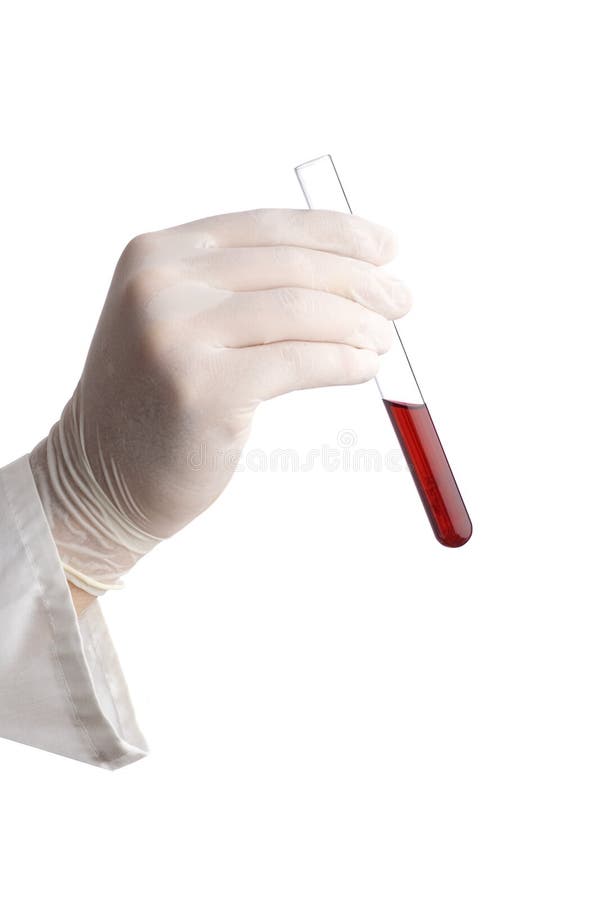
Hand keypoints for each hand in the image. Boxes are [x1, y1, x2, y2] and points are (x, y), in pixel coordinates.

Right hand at [30, 209, 409, 591]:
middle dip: (361, 280)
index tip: (384, 247)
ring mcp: (175, 335)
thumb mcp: (179, 323)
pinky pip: (299, 362)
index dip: (336, 233)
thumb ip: (239, 288)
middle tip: (401, 300)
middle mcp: (161, 284)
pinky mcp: (202, 389)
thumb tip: (342, 273)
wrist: (100, 478)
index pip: (268, 227)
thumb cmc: (154, 404)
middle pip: (291, 265)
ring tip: (384, 339)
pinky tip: (364, 366)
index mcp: (158, 255)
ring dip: (359, 323)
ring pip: (300, 311)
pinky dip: (343, 361)